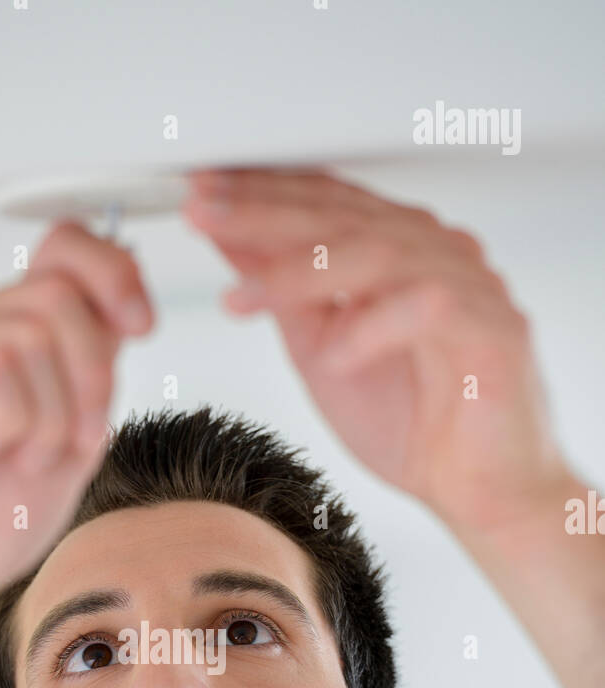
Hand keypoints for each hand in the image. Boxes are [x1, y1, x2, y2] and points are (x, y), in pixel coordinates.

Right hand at [0, 221, 153, 627]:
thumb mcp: (72, 442)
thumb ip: (95, 375)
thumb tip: (126, 310)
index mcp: (14, 333)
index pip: (67, 246)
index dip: (116, 272)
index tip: (143, 326)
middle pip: (63, 293)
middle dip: (93, 378)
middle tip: (76, 444)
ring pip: (33, 333)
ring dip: (52, 416)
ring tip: (20, 458)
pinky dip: (11, 423)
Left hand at [183, 167, 569, 533]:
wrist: (476, 492)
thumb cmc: (412, 423)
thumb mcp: (320, 351)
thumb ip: (282, 294)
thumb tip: (228, 239)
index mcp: (393, 249)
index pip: (321, 202)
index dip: (257, 192)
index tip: (195, 191)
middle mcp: (433, 252)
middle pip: (341, 216)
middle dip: (263, 214)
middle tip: (201, 211)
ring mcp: (469, 284)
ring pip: (378, 253)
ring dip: (300, 272)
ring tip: (243, 296)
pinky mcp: (495, 329)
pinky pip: (429, 308)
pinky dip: (372, 329)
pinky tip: (333, 356)